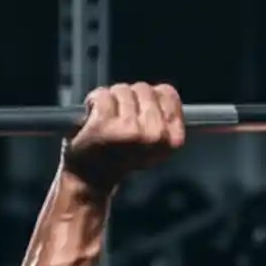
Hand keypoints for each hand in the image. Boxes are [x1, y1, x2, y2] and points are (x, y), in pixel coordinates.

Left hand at [63, 83, 185, 192]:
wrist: (94, 177)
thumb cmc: (124, 156)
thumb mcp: (156, 142)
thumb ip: (164, 116)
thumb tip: (161, 91)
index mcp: (172, 139)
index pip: (168, 94)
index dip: (151, 97)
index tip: (140, 110)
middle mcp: (155, 136)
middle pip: (144, 89)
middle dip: (129, 97)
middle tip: (120, 117)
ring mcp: (130, 131)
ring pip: (122, 90)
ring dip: (110, 100)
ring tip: (107, 119)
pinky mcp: (105, 127)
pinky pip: (103, 96)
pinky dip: (93, 101)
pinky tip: (93, 116)